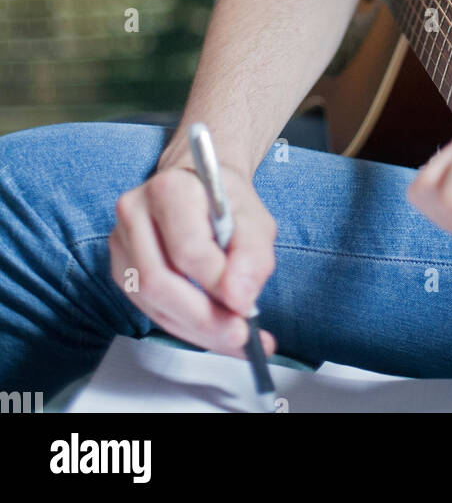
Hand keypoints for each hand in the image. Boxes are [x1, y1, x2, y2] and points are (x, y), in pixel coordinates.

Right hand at [109, 159, 278, 358]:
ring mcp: (122, 242)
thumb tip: (238, 299)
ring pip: (151, 301)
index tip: (245, 304)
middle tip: (239, 335)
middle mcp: (135, 212)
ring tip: (232, 337)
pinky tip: (212, 330)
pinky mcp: (122, 269)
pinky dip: (184, 327)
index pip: (187, 249)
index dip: (217, 283)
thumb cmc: (226, 202)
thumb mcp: (254, 220)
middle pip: (158, 280)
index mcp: (170, 188)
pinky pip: (150, 309)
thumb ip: (252, 256)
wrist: (200, 189)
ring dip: (195, 329)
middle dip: (203, 318)